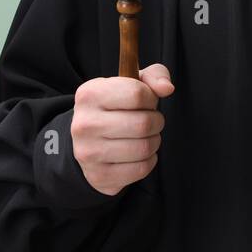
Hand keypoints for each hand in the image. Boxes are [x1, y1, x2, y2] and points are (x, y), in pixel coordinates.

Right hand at [71, 64, 174, 195]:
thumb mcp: (131, 83)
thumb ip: (154, 76)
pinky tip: (140, 154)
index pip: (137, 94)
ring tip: (145, 136)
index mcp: (90, 94)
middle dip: (156, 122)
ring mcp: (89, 152)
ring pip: (144, 148)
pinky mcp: (99, 175)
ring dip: (154, 141)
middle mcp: (84, 123)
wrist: (90, 141)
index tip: (147, 102)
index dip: (151, 98)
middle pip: (143, 123)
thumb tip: (167, 88)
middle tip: (151, 121)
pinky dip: (149, 161)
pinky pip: (141, 169)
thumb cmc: (116, 107)